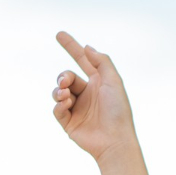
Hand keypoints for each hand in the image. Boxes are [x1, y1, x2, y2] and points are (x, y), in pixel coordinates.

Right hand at [52, 31, 137, 162]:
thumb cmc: (118, 111)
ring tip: (65, 95)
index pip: (82, 60)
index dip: (71, 47)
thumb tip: (87, 47)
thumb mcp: (114, 81)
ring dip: (58, 90)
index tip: (59, 34)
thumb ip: (102, 62)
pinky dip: (59, 105)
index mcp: (98, 82)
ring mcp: (77, 108)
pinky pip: (57, 109)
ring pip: (58, 92)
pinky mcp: (69, 123)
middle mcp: (87, 93)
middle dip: (63, 77)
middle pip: (66, 77)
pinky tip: (67, 105)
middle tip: (65, 82)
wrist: (115, 140)